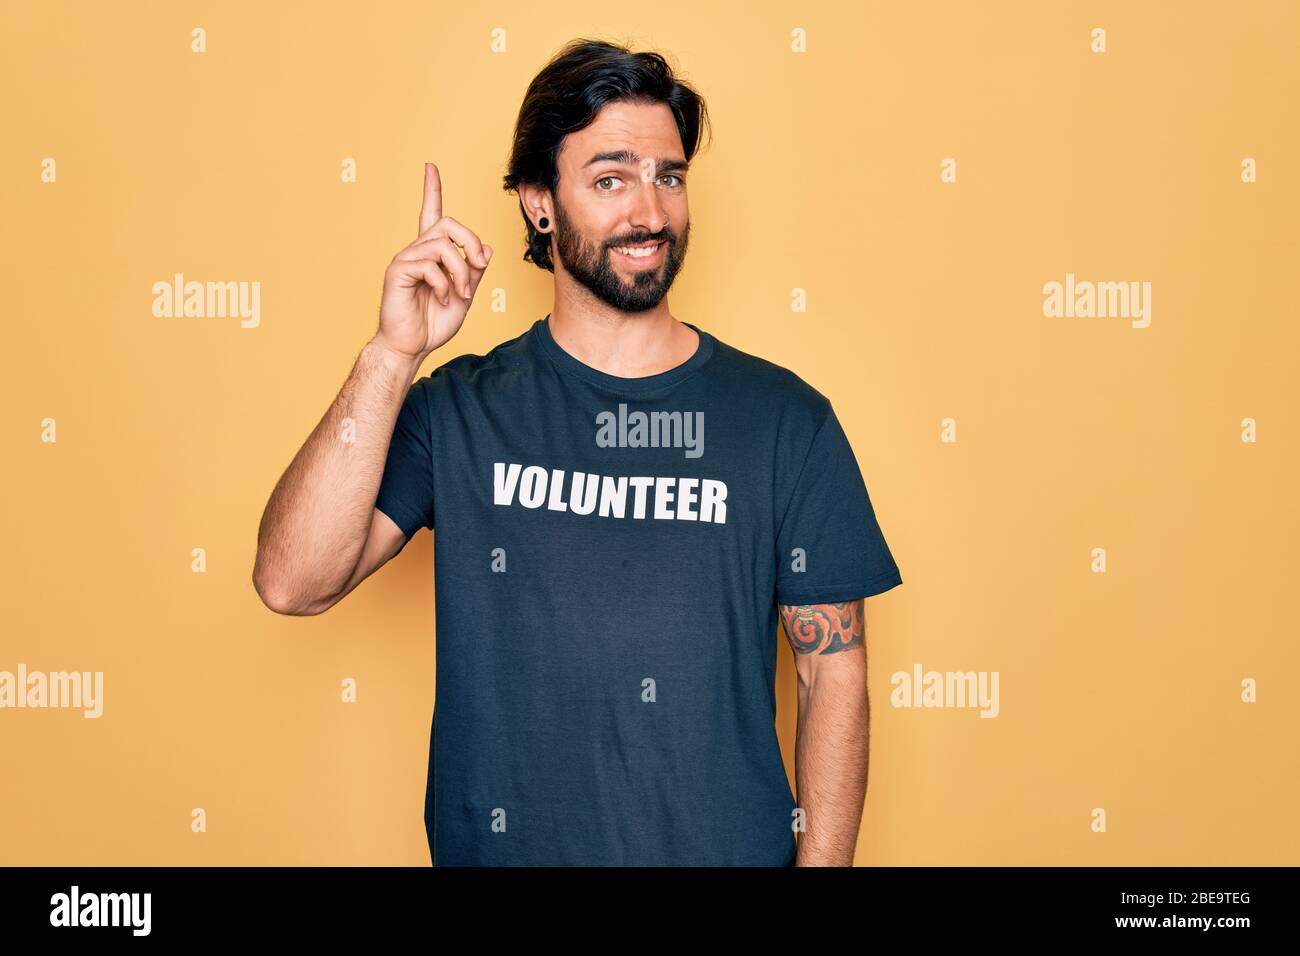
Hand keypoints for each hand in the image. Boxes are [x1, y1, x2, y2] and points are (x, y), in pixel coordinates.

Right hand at [375, 162, 492, 362]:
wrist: (412, 346)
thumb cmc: (434, 322)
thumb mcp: (465, 295)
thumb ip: (474, 271)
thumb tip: (485, 248)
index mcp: (432, 254)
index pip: (432, 214)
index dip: (431, 190)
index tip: (430, 167)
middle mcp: (417, 250)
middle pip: (449, 224)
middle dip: (471, 242)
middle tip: (477, 267)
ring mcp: (406, 259)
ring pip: (443, 246)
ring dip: (461, 272)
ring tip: (460, 294)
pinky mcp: (398, 271)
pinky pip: (429, 266)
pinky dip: (444, 284)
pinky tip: (441, 298)